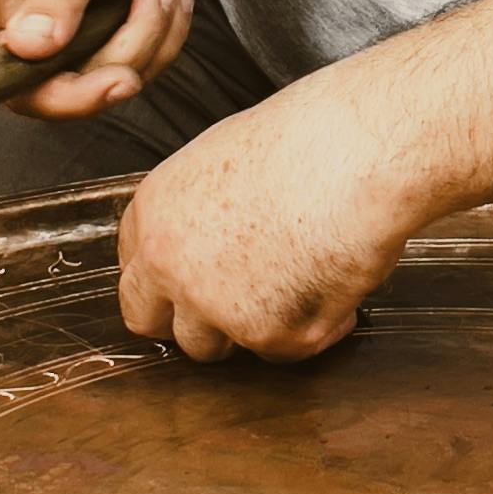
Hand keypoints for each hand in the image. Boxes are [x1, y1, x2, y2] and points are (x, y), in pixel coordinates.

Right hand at [0, 0, 197, 119]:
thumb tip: (29, 46)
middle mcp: (19, 20)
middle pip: (21, 94)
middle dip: (84, 90)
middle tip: (126, 68)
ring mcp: (62, 42)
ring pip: (86, 90)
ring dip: (140, 46)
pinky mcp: (102, 50)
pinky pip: (130, 77)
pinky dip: (162, 43)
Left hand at [116, 80, 421, 361]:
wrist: (356, 154)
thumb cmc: (309, 142)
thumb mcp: (223, 164)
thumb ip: (198, 215)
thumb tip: (211, 246)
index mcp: (153, 214)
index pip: (136, 275)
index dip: (169, 284)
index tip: (198, 282)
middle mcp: (168, 264)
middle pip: (153, 323)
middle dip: (190, 322)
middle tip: (240, 302)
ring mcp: (213, 304)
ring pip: (215, 347)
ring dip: (250, 325)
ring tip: (296, 283)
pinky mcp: (265, 332)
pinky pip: (285, 351)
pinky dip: (316, 327)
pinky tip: (336, 285)